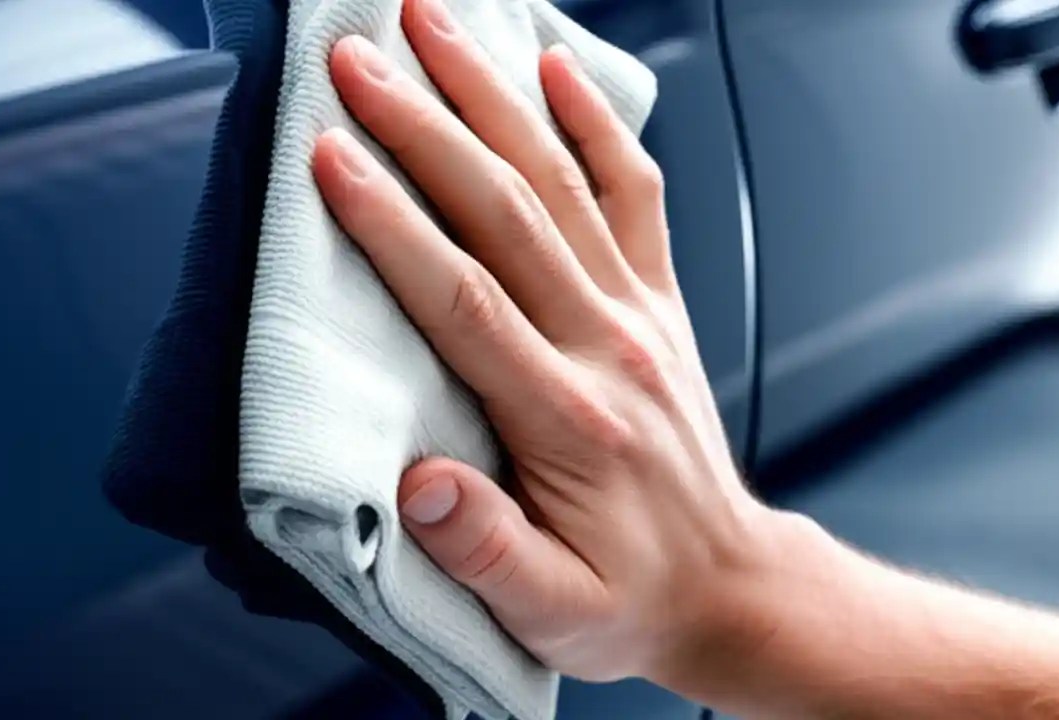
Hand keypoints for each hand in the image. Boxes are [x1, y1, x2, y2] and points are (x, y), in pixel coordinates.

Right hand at [311, 0, 810, 685]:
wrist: (728, 584)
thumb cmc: (630, 601)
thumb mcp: (555, 612)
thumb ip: (485, 551)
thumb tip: (418, 484)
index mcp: (567, 417)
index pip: (465, 299)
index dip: (393, 224)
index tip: (330, 155)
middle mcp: (607, 346)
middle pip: (505, 213)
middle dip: (423, 127)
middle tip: (356, 59)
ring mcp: (638, 315)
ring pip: (560, 183)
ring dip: (492, 98)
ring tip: (434, 26)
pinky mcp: (657, 304)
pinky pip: (634, 194)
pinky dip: (597, 126)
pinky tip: (556, 69)